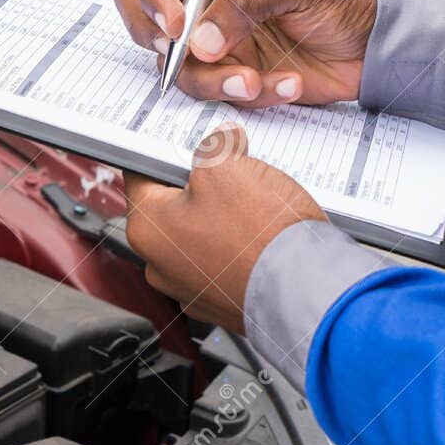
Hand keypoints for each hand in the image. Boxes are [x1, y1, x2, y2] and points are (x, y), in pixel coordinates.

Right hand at [112, 0, 376, 107]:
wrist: (376, 45)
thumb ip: (246, 2)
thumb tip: (200, 39)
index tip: (176, 27)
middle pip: (147, 18)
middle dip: (161, 44)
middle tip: (186, 56)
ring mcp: (216, 40)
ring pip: (179, 67)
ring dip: (215, 80)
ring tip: (257, 80)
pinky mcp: (231, 74)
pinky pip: (218, 93)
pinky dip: (250, 95)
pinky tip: (286, 84)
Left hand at [125, 123, 324, 332]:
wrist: (304, 289)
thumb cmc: (259, 234)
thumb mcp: (227, 167)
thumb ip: (214, 147)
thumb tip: (220, 141)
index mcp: (147, 230)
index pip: (140, 176)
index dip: (165, 152)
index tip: (186, 143)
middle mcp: (160, 266)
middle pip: (172, 208)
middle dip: (199, 186)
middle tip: (230, 170)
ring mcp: (190, 289)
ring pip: (199, 236)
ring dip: (221, 217)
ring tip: (253, 204)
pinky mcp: (221, 303)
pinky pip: (222, 263)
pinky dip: (237, 247)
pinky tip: (261, 235)